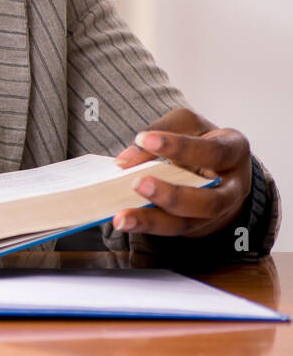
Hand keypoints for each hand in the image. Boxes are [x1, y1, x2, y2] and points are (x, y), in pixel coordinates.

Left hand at [111, 107, 250, 238]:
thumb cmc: (202, 140)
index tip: (144, 139)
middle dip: (172, 195)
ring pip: (189, 223)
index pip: (212, 151)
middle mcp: (233, 187)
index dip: (180, 147)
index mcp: (234, 151)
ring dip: (152, 221)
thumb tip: (126, 160)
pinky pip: (172, 230)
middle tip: (138, 183)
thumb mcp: (188, 125)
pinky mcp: (198, 226)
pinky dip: (146, 226)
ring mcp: (218, 213)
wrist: (222, 168)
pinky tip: (125, 221)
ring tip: (122, 217)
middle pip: (210, 201)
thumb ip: (161, 133)